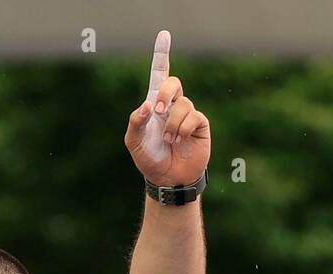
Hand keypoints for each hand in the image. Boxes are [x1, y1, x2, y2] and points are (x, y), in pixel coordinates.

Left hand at [124, 31, 210, 187]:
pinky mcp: (199, 124)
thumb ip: (135, 122)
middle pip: (172, 82)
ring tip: (168, 141)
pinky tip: (179, 141)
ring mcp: (187, 113)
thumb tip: (147, 104)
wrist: (167, 178)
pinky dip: (182, 129)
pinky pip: (192, 116)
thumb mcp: (133, 143)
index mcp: (154, 104)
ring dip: (171, 125)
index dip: (162, 54)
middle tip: (156, 111)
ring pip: (181, 104)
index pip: (158, 75)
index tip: (164, 35)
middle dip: (164, 93)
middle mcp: (172, 105)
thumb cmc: (149, 159)